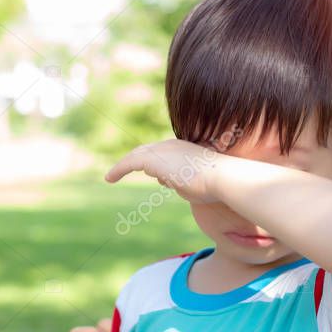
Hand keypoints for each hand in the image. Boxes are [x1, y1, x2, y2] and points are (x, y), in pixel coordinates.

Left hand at [105, 139, 222, 203]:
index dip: (155, 164)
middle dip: (135, 160)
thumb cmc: (215, 186)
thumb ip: (180, 181)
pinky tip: (109, 179)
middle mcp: (172, 145)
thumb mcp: (195, 183)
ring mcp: (163, 150)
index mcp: (184, 149)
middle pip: (147, 151)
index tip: (155, 177)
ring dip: (123, 166)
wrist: (222, 178)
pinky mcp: (153, 159)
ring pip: (137, 156)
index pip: (164, 154)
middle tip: (122, 171)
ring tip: (111, 176)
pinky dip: (119, 169)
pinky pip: (130, 163)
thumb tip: (166, 182)